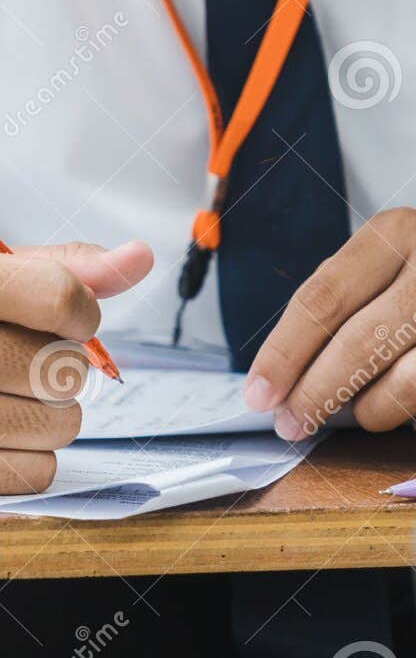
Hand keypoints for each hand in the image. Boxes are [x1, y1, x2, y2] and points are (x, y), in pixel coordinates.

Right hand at [0, 241, 152, 493]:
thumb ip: (58, 266)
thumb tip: (141, 260)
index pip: (62, 298)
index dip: (80, 312)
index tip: (58, 316)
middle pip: (66, 370)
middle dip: (56, 364)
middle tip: (8, 356)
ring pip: (61, 424)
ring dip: (46, 411)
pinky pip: (39, 472)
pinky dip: (27, 453)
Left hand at [244, 207, 415, 439]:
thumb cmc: (415, 276)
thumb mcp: (378, 266)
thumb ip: (334, 308)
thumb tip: (278, 382)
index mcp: (393, 232)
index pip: (321, 300)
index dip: (284, 354)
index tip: (258, 395)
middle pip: (359, 342)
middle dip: (315, 393)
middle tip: (291, 424)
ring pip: (407, 379)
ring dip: (367, 409)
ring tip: (352, 414)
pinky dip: (403, 411)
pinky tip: (391, 407)